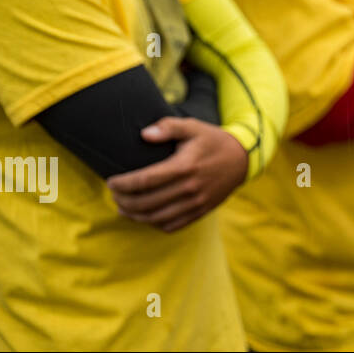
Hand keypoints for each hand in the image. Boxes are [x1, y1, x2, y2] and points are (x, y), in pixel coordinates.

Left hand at [107, 117, 247, 232]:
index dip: (122, 184)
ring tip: (122, 207)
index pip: (144, 181)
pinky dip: (153, 223)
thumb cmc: (212, 140)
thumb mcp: (193, 127)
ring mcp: (196, 203)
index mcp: (185, 166)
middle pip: (146, 203)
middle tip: (113, 194)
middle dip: (123, 200)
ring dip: (134, 215)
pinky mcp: (200, 211)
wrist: (242, 159)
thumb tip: (144, 134)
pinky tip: (144, 215)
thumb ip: (168, 127)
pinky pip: (171, 225)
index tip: (111, 181)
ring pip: (156, 218)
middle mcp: (190, 188)